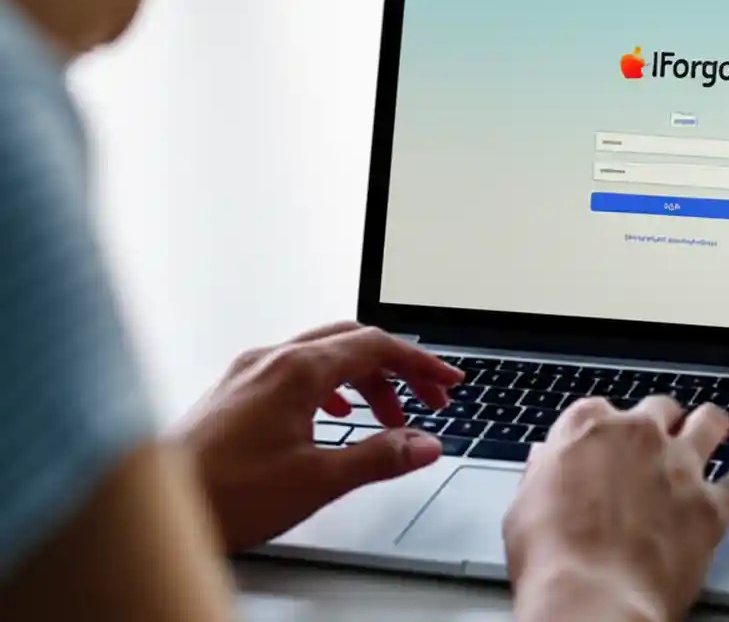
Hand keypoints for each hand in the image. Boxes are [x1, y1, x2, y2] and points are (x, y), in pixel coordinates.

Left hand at [180, 321, 462, 551]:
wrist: (155, 510)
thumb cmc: (223, 493)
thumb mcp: (318, 479)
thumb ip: (380, 457)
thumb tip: (425, 444)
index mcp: (296, 370)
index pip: (376, 346)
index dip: (421, 363)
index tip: (448, 382)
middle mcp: (271, 360)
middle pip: (353, 343)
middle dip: (398, 368)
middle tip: (429, 398)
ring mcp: (249, 372)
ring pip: (324, 356)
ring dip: (366, 380)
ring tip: (389, 418)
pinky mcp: (235, 392)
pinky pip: (296, 371)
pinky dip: (331, 386)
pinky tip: (335, 415)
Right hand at [503, 397, 728, 621]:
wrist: (593, 600)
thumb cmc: (551, 561)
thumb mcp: (523, 508)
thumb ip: (542, 476)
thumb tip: (545, 462)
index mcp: (587, 429)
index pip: (597, 409)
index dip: (603, 427)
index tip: (605, 441)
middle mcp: (638, 437)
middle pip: (658, 408)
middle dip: (660, 420)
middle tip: (661, 434)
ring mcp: (679, 467)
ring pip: (709, 423)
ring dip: (710, 426)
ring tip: (713, 428)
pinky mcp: (710, 506)